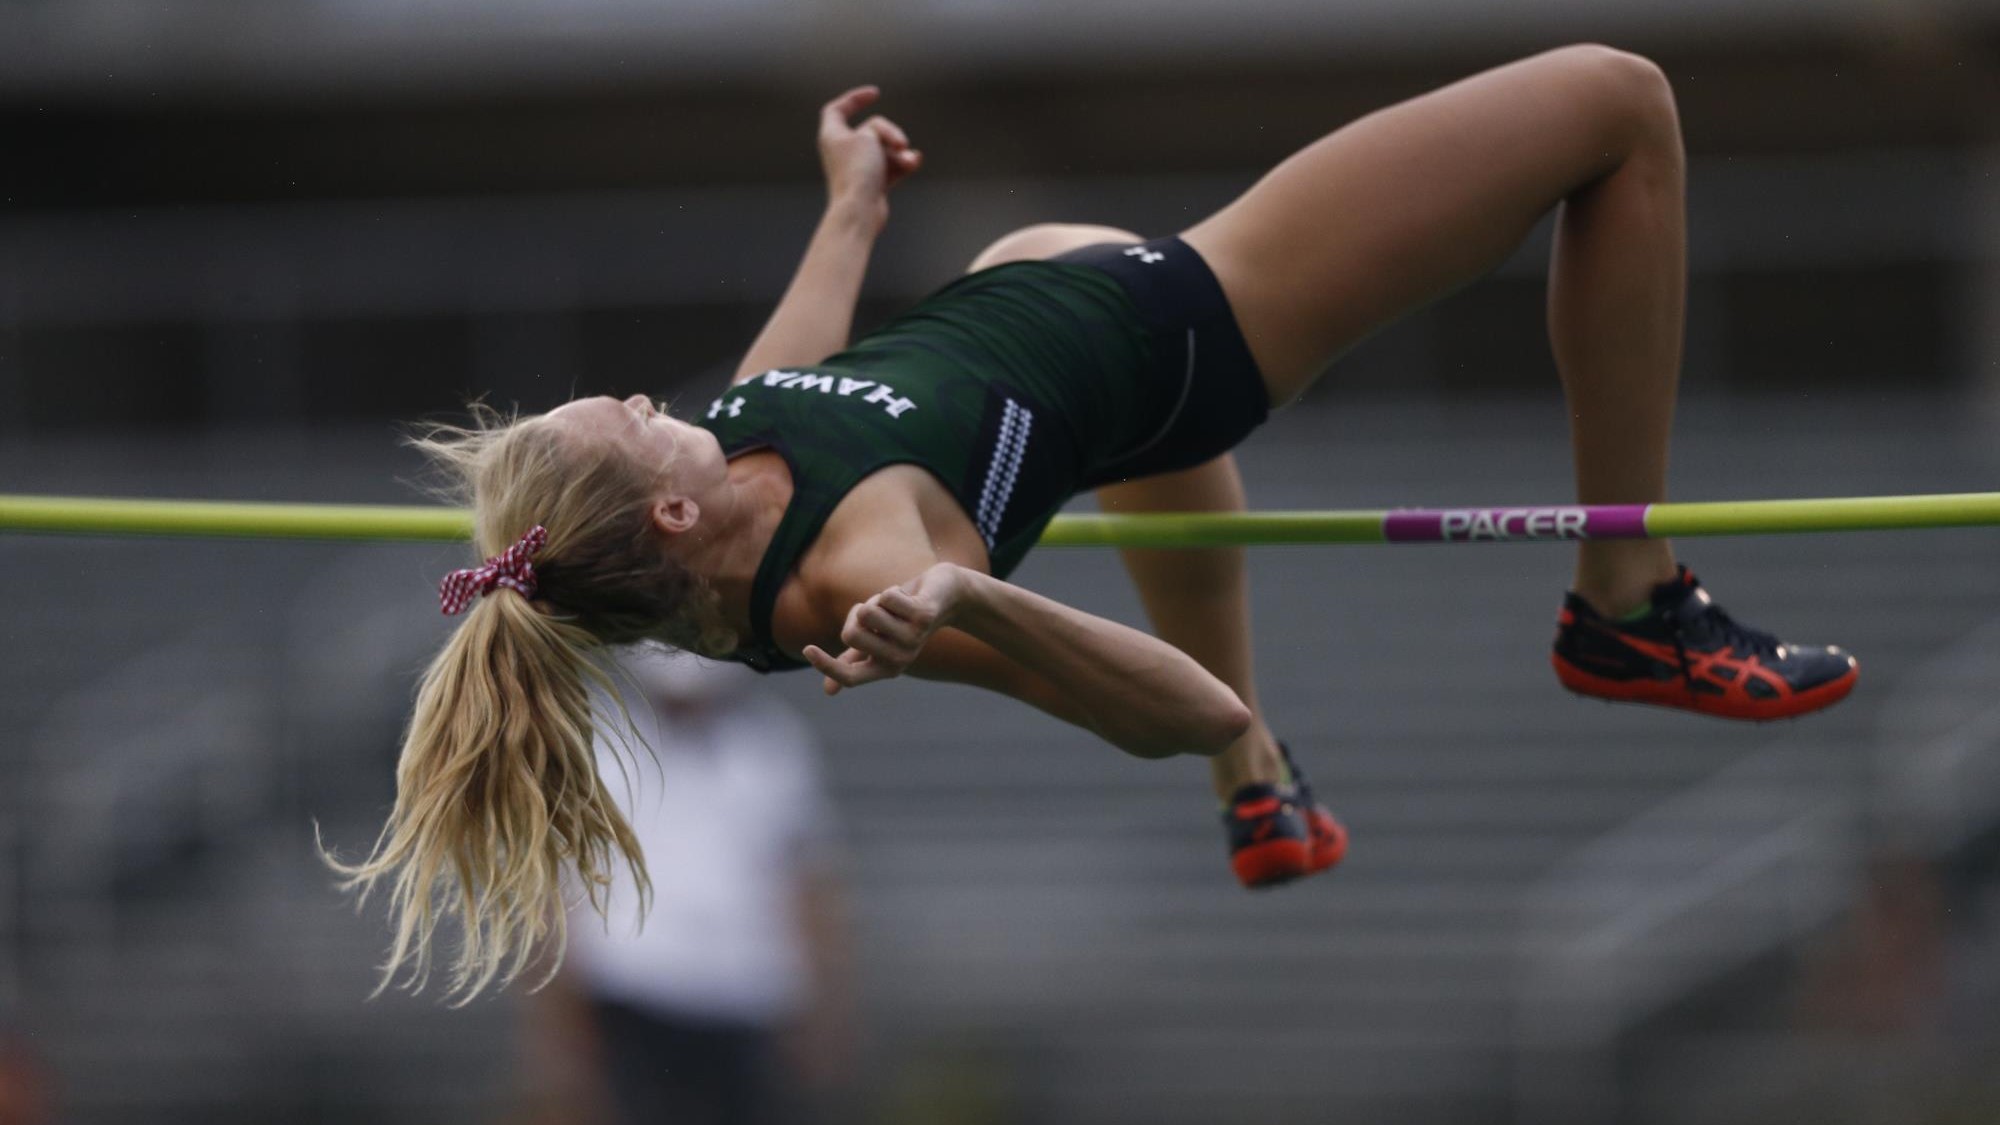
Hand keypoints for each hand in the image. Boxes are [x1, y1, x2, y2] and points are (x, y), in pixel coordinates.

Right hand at [803, 563, 968, 694]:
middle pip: (851, 633)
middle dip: (857, 613)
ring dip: (877, 600)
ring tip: (897, 605)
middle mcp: (899, 660)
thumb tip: (828, 692)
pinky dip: (893, 590)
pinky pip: (887, 597)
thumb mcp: (877, 640)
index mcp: (884, 669)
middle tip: (880, 612)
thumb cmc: (905, 617)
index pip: (850, 677)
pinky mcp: (923, 617)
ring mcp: (912, 640)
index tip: (808, 649)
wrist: (947, 596)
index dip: (826, 666)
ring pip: (867, 612)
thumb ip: (852, 661)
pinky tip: (911, 596)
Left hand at [817, 86, 921, 228]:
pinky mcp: (872, 184)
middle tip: (900, 144)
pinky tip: (914, 163)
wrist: (859, 210)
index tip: (875, 94)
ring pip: (885, 149)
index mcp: (832, 135)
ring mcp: (858, 168)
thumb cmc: (858, 171)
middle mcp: (843, 151)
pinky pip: (891, 167)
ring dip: (900, 152)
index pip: (837, 109)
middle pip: (871, 129)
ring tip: (910, 160)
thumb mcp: (869, 135)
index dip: (854, 98)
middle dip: (890, 133)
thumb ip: (877, 129)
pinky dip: (902, 164)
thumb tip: (890, 146)